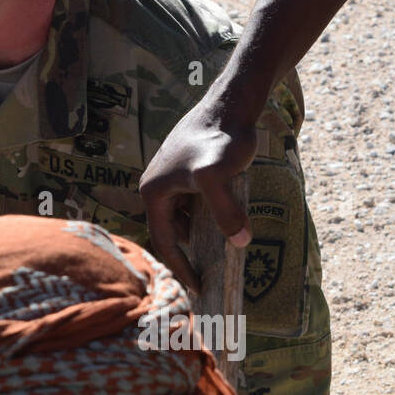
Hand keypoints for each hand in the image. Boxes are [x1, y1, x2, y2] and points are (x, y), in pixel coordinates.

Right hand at [139, 97, 257, 292]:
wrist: (230, 105)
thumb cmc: (220, 138)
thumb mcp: (220, 178)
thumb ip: (226, 212)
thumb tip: (240, 243)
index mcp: (154, 192)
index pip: (164, 241)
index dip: (181, 268)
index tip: (199, 289)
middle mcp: (156, 186)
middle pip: (169, 231)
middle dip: (187, 257)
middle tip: (207, 280)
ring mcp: (171, 178)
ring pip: (181, 218)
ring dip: (197, 239)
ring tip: (216, 258)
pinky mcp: (187, 171)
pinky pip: (191, 205)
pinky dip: (204, 220)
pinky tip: (223, 227)